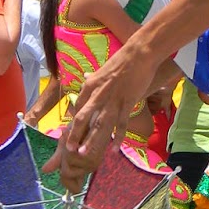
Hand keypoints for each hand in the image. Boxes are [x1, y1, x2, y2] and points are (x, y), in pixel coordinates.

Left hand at [44, 43, 154, 190]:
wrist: (139, 55)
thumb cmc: (121, 61)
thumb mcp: (101, 70)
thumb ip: (92, 78)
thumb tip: (85, 78)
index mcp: (90, 86)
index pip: (78, 108)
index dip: (73, 123)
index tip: (69, 134)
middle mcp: (98, 95)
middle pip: (83, 119)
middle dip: (75, 135)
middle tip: (69, 149)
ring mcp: (113, 101)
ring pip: (99, 125)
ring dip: (91, 140)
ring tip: (84, 153)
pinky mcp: (127, 103)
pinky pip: (121, 125)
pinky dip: (118, 138)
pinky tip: (114, 150)